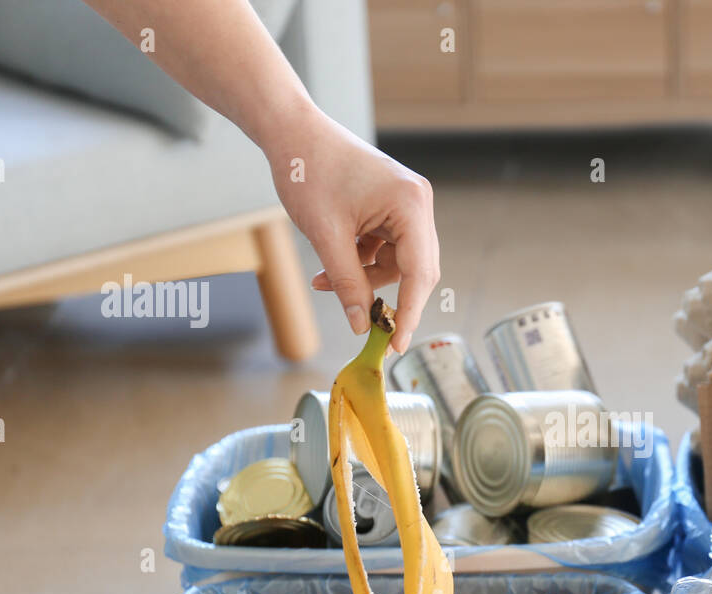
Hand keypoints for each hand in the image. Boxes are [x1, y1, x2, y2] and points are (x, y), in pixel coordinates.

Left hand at [264, 107, 437, 350]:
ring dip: (365, 278)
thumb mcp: (326, 236)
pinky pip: (385, 247)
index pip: (420, 273)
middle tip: (362, 323)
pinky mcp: (392, 205)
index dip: (409, 313)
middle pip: (415, 269)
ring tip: (326, 282)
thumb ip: (348, 283)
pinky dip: (361, 261)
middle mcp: (417, 203)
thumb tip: (361, 325)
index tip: (398, 345)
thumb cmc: (309, 171)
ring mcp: (406, 203)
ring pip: (398, 261)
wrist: (292, 131)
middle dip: (383, 293)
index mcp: (410, 205)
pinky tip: (332, 264)